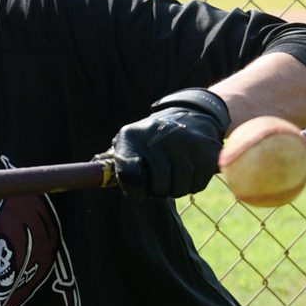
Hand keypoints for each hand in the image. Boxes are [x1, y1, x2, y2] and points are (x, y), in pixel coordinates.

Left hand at [109, 88, 229, 197]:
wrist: (192, 115)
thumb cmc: (154, 137)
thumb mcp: (132, 140)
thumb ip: (119, 160)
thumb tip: (100, 177)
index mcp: (132, 136)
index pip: (129, 175)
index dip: (135, 188)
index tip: (141, 188)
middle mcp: (158, 136)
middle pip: (159, 185)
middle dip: (160, 190)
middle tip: (161, 183)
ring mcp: (184, 144)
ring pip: (180, 188)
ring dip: (178, 188)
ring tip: (175, 176)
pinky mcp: (205, 152)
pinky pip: (197, 184)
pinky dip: (194, 184)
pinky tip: (190, 171)